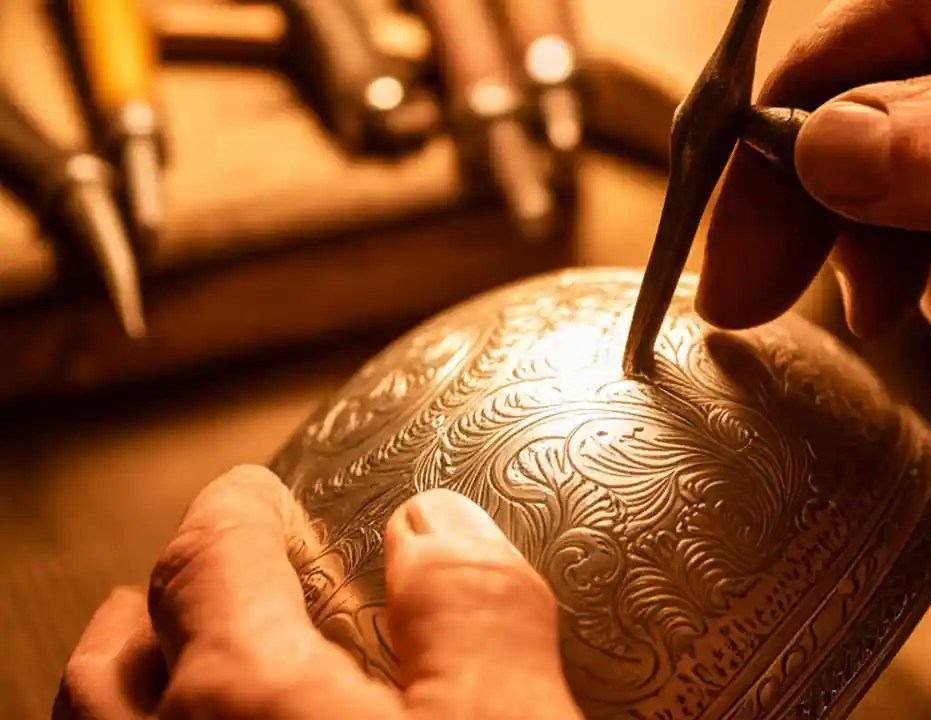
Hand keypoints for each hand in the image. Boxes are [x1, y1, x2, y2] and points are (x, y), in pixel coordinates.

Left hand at [54, 466, 582, 719]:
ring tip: (176, 671)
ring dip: (130, 689)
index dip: (231, 515)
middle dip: (156, 600)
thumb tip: (436, 521)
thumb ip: (475, 613)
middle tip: (203, 575)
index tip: (253, 496)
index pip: (206, 565)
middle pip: (113, 662)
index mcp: (245, 702)